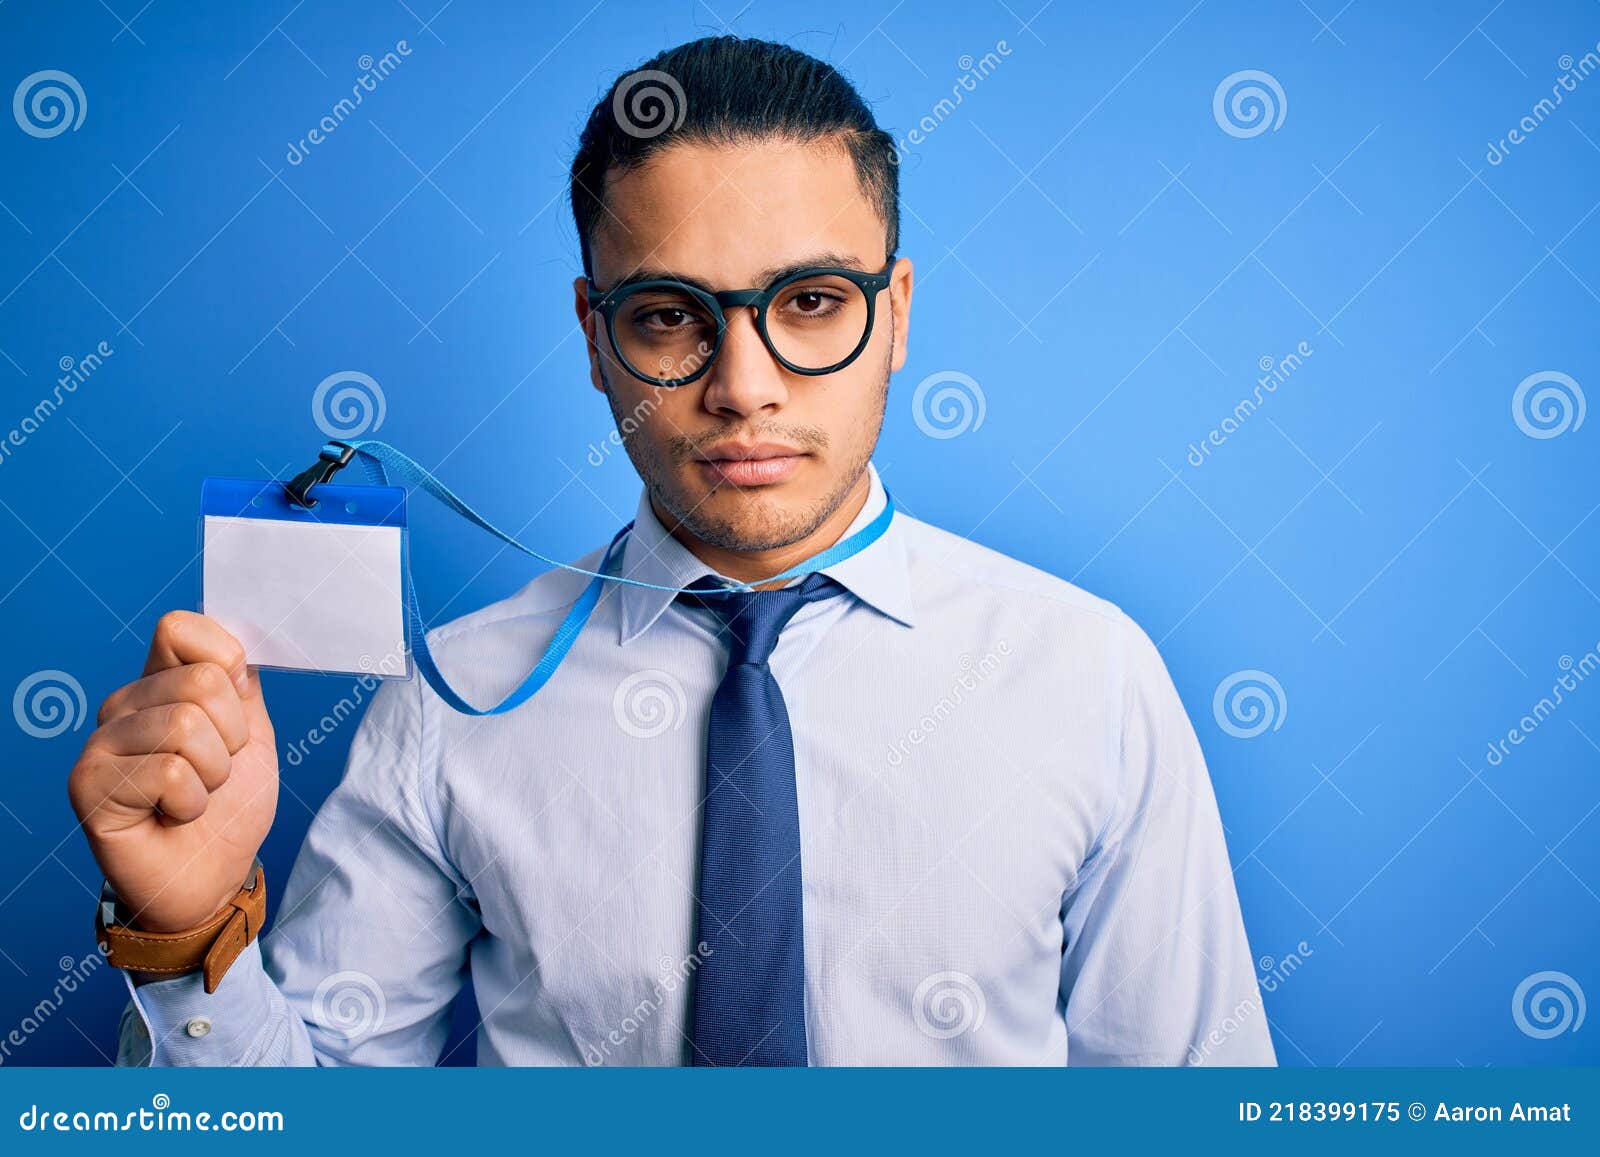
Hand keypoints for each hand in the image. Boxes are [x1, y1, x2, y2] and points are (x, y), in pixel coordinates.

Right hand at [68, 611, 277, 932]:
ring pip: (187, 726)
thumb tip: (237, 640)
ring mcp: (100, 743)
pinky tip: (171, 816)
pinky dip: (191, 803)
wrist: (212, 877)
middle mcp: (123, 705)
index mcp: (159, 683)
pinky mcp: (88, 785)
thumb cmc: (230, 808)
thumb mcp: (253, 736)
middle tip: (214, 771)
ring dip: (214, 773)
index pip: (180, 627)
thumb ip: (242, 685)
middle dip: (232, 736)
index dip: (226, 662)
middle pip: (201, 681)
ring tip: (194, 795)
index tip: (235, 711)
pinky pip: (170, 773)